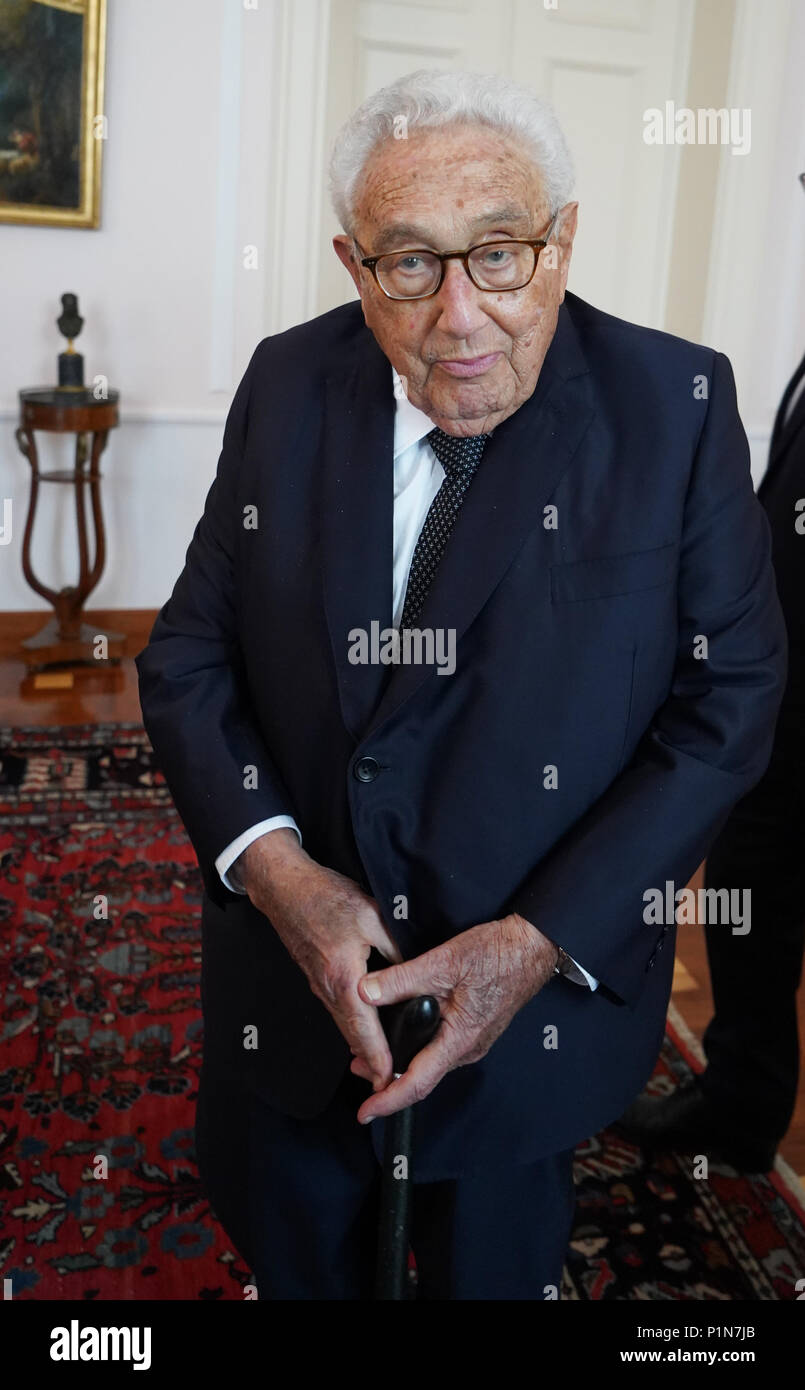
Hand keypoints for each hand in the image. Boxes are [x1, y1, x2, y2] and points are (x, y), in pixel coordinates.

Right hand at [240, 830, 401, 1089]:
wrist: (285, 889)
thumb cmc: (328, 898)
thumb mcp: (372, 918)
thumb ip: (395, 951)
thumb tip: (412, 977)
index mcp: (345, 977)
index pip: (365, 1029)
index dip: (379, 1058)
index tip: (390, 1080)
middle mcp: (328, 989)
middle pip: (352, 1036)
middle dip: (371, 1062)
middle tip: (390, 1084)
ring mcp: (318, 986)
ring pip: (344, 1025)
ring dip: (362, 1046)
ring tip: (383, 1063)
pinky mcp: (316, 979)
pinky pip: (337, 1011)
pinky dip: (353, 1026)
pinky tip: (366, 1028)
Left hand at [352, 913, 557, 1122]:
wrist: (532, 947)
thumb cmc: (497, 955)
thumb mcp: (443, 961)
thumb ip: (402, 979)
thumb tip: (366, 991)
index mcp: (460, 1039)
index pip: (417, 1083)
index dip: (387, 1101)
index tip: (364, 1112)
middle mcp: (468, 1048)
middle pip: (422, 1077)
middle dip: (387, 1078)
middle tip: (357, 1066)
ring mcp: (473, 1040)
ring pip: (431, 1061)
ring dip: (402, 1059)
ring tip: (374, 1048)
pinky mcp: (474, 1029)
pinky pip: (441, 1047)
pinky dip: (418, 1046)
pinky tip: (404, 1030)